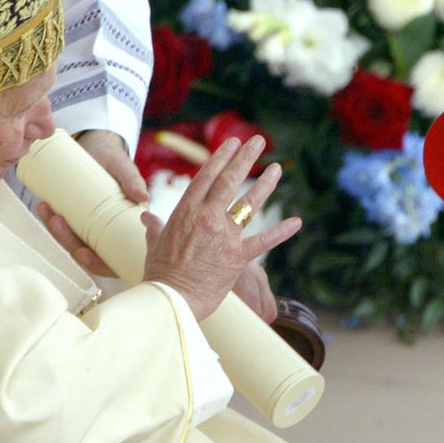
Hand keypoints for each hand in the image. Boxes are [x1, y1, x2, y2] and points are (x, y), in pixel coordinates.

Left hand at [36, 130, 148, 276]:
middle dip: (68, 242)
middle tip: (57, 221)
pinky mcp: (75, 216)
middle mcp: (107, 233)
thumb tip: (143, 197)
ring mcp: (90, 226)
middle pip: (87, 252)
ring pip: (72, 240)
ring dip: (56, 231)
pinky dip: (50, 220)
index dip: (97, 264)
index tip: (83, 253)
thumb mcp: (125, 168)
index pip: (113, 260)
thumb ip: (133, 181)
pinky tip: (42, 207)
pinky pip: (62, 225)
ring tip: (46, 210)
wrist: (99, 145)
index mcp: (125, 231)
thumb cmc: (116, 159)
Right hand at [141, 135, 300, 320]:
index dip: (221, 157)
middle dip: (245, 158)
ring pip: (249, 203)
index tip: (232, 143)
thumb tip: (146, 218)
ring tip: (276, 168)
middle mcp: (207, 217)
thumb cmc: (159, 275)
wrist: (171, 300)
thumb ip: (154, 228)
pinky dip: (281, 232)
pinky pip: (264, 241)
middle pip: (229, 181)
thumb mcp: (154, 246)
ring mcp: (224, 236)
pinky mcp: (238, 257)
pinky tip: (297, 222)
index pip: (207, 176)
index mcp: (185, 211)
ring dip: (265, 184)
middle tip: (258, 141)